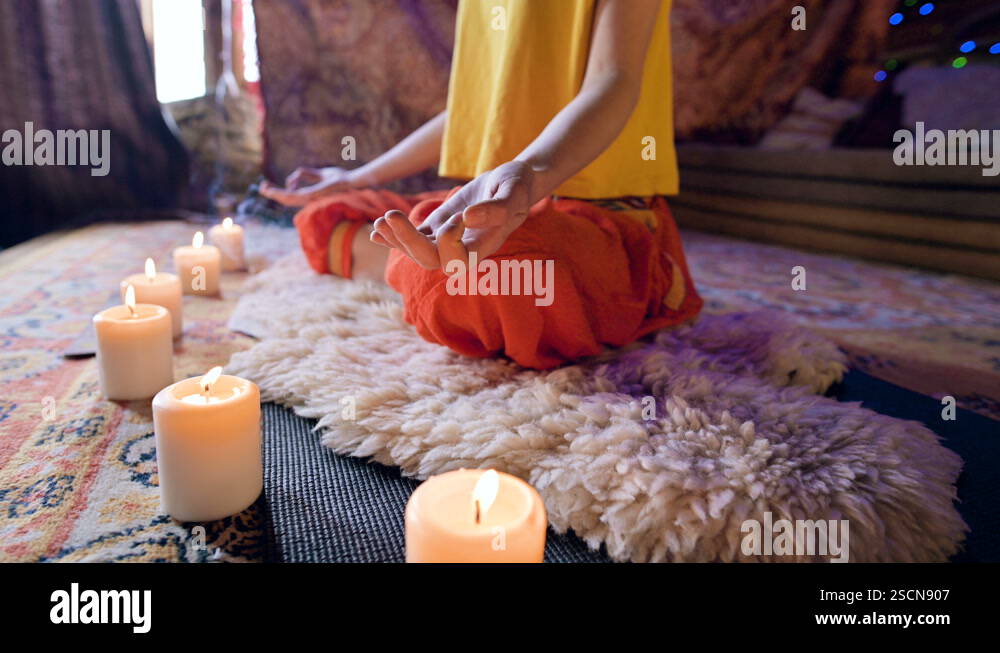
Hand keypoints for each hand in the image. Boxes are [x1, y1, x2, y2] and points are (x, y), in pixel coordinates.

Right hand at [259, 166, 358, 205]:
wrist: (354, 181)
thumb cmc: (342, 178)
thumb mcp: (321, 173)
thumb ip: (308, 174)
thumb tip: (294, 176)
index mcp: (312, 196)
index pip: (292, 197)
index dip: (280, 192)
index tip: (270, 186)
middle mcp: (310, 200)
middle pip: (287, 200)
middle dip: (274, 194)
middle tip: (262, 187)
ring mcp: (310, 199)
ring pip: (287, 199)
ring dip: (274, 194)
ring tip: (263, 188)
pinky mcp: (312, 195)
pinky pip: (293, 195)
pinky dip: (280, 193)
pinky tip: (272, 190)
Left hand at [370, 160, 534, 268]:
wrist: (512, 182)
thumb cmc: (516, 186)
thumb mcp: (512, 191)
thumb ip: (496, 208)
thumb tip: (466, 218)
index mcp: (483, 246)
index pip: (457, 259)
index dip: (449, 241)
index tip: (459, 214)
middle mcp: (463, 250)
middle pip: (429, 260)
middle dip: (407, 241)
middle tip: (390, 216)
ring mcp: (448, 241)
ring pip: (417, 252)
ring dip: (396, 238)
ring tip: (381, 220)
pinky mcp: (437, 229)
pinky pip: (413, 240)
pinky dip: (394, 237)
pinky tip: (375, 232)